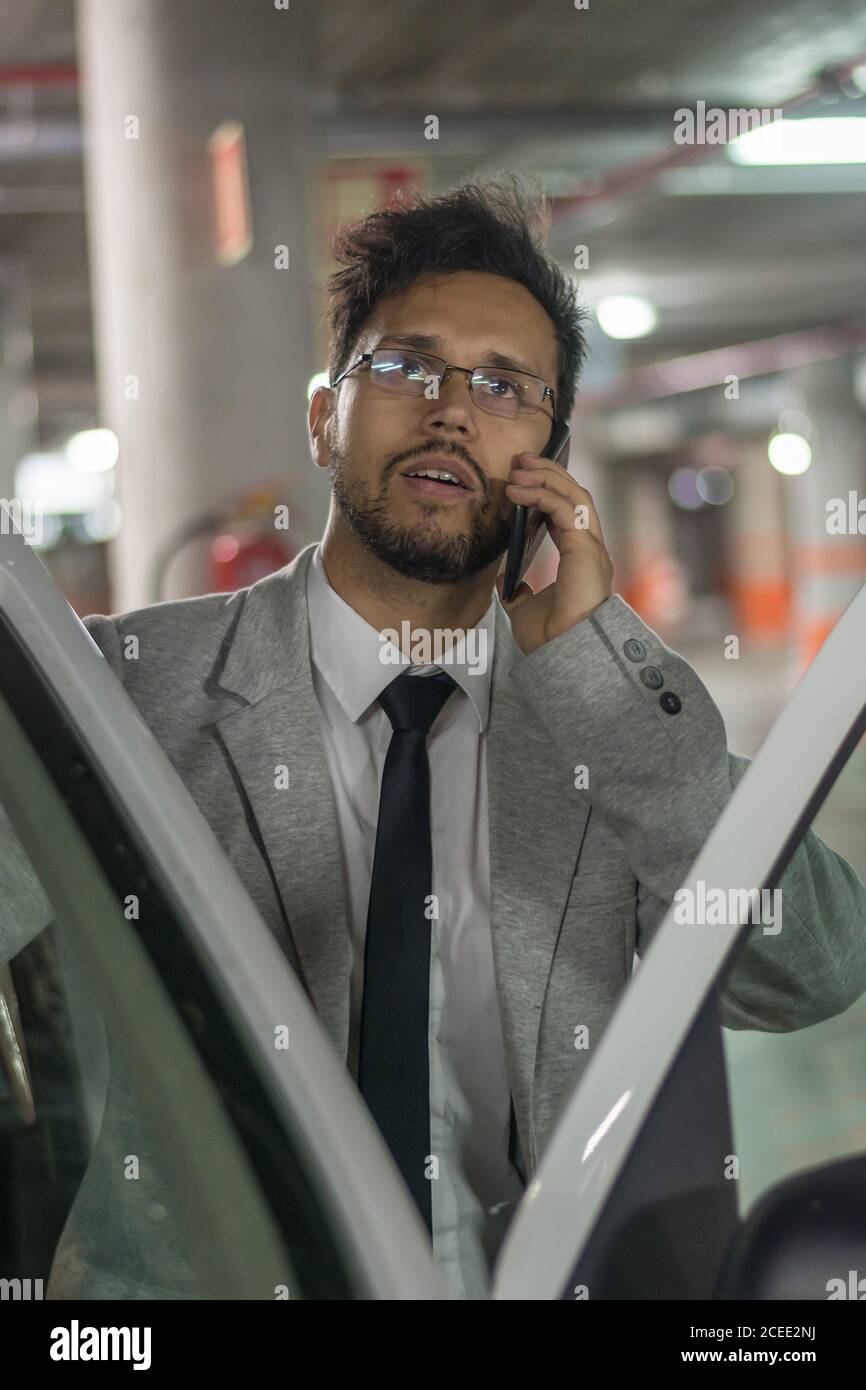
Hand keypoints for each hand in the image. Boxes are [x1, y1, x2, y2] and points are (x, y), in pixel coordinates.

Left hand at [494, 452, 613, 654]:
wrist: (560, 656)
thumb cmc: (549, 639)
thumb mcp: (524, 609)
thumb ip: (519, 591)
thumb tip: (507, 581)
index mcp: (581, 561)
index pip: (568, 513)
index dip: (547, 491)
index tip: (522, 478)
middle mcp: (592, 550)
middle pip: (576, 496)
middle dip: (549, 473)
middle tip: (521, 459)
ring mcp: (593, 549)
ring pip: (576, 495)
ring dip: (547, 477)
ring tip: (519, 468)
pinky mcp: (586, 551)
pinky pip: (566, 509)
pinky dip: (542, 494)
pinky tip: (519, 492)